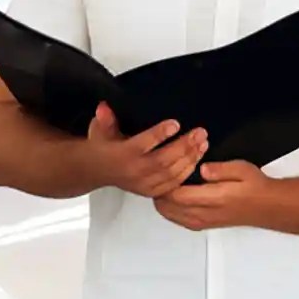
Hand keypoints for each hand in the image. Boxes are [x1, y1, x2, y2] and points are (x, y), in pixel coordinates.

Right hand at [85, 101, 208, 197]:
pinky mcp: (151, 192)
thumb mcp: (100, 130)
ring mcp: (143, 183)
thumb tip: (105, 106)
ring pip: (171, 173)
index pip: (142, 145)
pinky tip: (198, 158)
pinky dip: (187, 172)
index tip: (175, 123)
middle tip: (200, 132)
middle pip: (163, 160)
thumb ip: (105, 119)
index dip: (159, 135)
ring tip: (203, 142)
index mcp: (122, 154)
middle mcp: (134, 171)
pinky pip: (173, 185)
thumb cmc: (103, 146)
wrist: (96, 171)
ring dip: (190, 157)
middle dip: (184, 146)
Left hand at [153, 161, 273, 230]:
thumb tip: (203, 168)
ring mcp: (202, 222)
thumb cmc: (255, 187)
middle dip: (160, 191)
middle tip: (161, 174)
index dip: (166, 183)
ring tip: (165, 183)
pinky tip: (171, 197)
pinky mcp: (202, 225)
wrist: (266, 206)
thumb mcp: (242, 168)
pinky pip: (177, 219)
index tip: (164, 169)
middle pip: (168, 207)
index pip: (177, 195)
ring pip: (169, 215)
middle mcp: (204, 214)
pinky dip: (169, 209)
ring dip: (163, 200)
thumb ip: (221, 169)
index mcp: (213, 199)